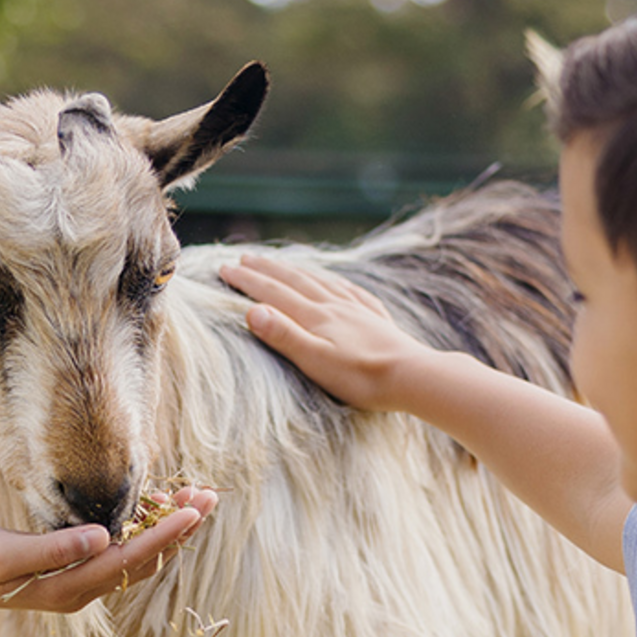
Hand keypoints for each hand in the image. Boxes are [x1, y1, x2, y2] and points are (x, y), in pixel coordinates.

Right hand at [0, 487, 216, 614]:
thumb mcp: (3, 553)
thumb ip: (52, 549)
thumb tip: (100, 539)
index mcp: (68, 588)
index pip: (130, 560)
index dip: (166, 535)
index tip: (195, 511)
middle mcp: (79, 590)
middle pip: (143, 562)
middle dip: (179, 531)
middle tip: (211, 497)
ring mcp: (75, 583)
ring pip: (135, 558)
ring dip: (166, 531)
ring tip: (195, 501)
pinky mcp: (67, 570)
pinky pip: (118, 554)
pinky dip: (141, 532)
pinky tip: (152, 511)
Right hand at [219, 254, 436, 411]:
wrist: (411, 376)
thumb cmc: (361, 378)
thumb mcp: (315, 361)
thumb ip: (283, 335)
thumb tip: (252, 310)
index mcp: (315, 317)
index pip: (273, 293)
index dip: (247, 280)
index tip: (225, 268)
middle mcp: (333, 306)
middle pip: (294, 280)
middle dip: (266, 269)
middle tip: (243, 258)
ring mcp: (356, 309)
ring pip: (319, 281)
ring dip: (295, 270)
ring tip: (280, 263)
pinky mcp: (374, 317)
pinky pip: (349, 290)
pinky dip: (333, 280)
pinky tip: (334, 281)